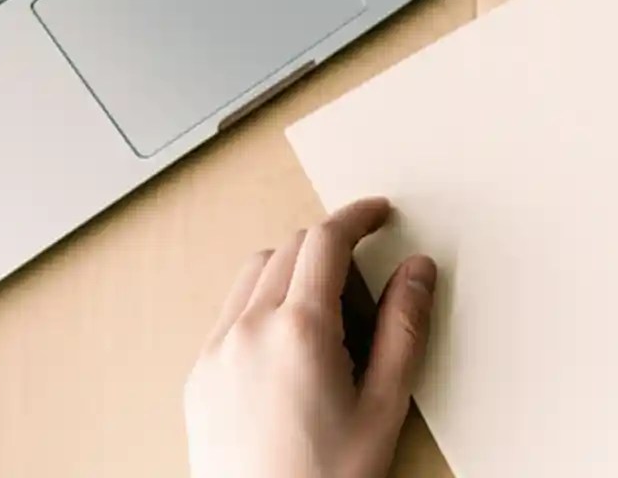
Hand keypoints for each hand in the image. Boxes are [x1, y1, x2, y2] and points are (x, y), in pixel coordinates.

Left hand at [185, 197, 436, 477]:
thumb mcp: (385, 405)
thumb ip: (405, 327)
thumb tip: (417, 272)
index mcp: (299, 330)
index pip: (326, 240)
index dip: (357, 216)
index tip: (377, 213)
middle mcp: (248, 329)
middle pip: (289, 248)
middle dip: (331, 247)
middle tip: (366, 284)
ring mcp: (217, 351)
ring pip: (254, 273)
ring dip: (292, 269)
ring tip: (328, 315)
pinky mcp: (199, 375)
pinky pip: (231, 310)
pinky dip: (262, 301)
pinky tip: (290, 343)